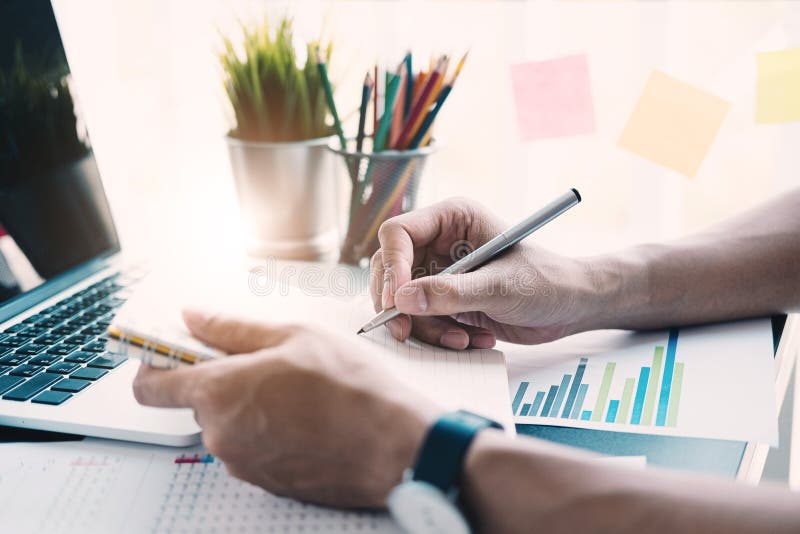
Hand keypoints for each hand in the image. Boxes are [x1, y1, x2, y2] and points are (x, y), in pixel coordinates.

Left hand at [133, 309, 441, 507]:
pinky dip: (267, 430)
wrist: (392, 445)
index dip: (154, 362)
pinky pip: (251, 448)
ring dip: (248, 405)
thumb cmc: (350, 388)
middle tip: (263, 362)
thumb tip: (194, 317)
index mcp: (219, 392)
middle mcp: (221, 434)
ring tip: (295, 390)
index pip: (151, 385)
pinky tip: (304, 416)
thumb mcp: (293, 336)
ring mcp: (243, 462)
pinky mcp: (266, 482)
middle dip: (220, 379)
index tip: (167, 349)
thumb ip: (231, 328)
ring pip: (228, 424)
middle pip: (197, 401)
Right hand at [370, 198, 596, 347]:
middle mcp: (439, 242)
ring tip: (461, 339)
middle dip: (399, 305)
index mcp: (452, 219)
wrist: (570, 307)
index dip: (392, 266)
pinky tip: (472, 338)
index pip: (398, 233)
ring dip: (426, 327)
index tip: (398, 301)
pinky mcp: (444, 300)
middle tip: (407, 332)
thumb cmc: (546, 282)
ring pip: (402, 302)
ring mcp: (439, 272)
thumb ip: (452, 292)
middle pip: (390, 270)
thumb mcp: (500, 287)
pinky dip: (439, 336)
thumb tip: (403, 301)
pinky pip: (421, 320)